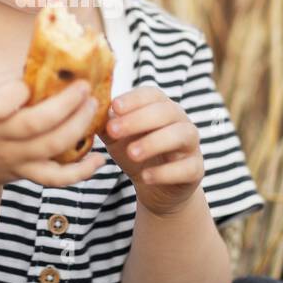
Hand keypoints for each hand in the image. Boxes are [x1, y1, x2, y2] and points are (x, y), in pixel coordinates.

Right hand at [0, 69, 107, 190]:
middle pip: (35, 124)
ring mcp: (13, 158)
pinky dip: (81, 172)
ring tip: (93, 107)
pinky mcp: (27, 174)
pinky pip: (56, 178)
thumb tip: (57, 59)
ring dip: (78, 126)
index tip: (31, 80)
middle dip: (67, 103)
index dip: (18, 92)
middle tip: (85, 87)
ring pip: (51, 148)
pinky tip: (98, 158)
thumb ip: (15, 79)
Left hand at [99, 86, 203, 216]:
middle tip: (114, 130)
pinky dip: (165, 172)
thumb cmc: (136, 152)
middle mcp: (179, 121)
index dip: (134, 99)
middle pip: (166, 112)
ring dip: (155, 142)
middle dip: (139, 119)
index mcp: (160, 107)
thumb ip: (105, 124)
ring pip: (180, 135)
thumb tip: (87, 111)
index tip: (114, 107)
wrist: (156, 188)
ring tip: (131, 153)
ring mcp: (190, 145)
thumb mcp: (117, 138)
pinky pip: (186, 167)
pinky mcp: (195, 169)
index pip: (152, 94)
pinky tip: (145, 176)